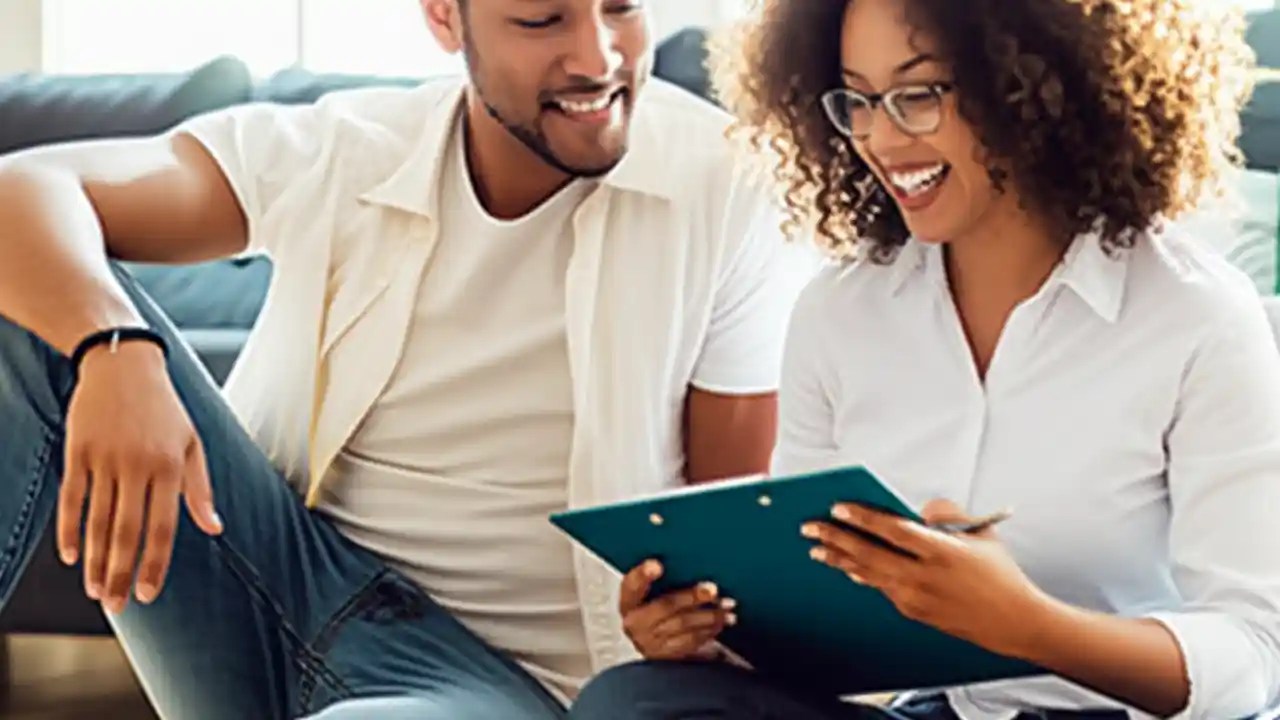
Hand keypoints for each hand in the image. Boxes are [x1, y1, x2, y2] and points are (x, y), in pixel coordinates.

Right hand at [58, 341, 222, 614]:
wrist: (123, 365)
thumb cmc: (164, 408)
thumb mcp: (192, 443)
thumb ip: (200, 488)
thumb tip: (215, 528)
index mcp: (170, 467)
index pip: (162, 528)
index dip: (155, 565)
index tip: (149, 594)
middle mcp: (137, 466)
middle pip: (127, 532)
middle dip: (121, 574)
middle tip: (117, 607)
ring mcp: (104, 459)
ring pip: (98, 522)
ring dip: (96, 561)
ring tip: (96, 591)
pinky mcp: (78, 453)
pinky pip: (72, 500)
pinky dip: (70, 530)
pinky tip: (72, 557)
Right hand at [619, 559, 737, 660]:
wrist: (654, 646)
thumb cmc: (655, 611)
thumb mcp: (651, 594)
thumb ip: (665, 580)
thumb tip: (691, 563)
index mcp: (629, 602)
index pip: (631, 586)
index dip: (642, 575)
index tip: (657, 565)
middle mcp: (635, 624)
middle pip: (665, 606)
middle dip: (691, 596)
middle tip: (712, 589)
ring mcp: (651, 643)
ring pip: (683, 625)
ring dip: (709, 614)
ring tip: (726, 605)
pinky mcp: (668, 656)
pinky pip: (692, 641)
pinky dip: (710, 629)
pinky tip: (722, 621)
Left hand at [802, 499, 1049, 658]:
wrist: (1014, 623)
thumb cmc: (999, 573)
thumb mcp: (982, 533)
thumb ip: (949, 514)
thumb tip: (919, 509)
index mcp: (942, 552)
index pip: (893, 530)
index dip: (862, 517)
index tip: (837, 506)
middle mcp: (924, 577)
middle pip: (870, 554)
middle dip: (836, 538)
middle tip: (809, 527)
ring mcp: (916, 598)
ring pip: (869, 574)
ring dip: (840, 560)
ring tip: (816, 549)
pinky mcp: (913, 612)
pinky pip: (880, 588)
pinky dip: (861, 574)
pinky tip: (845, 565)